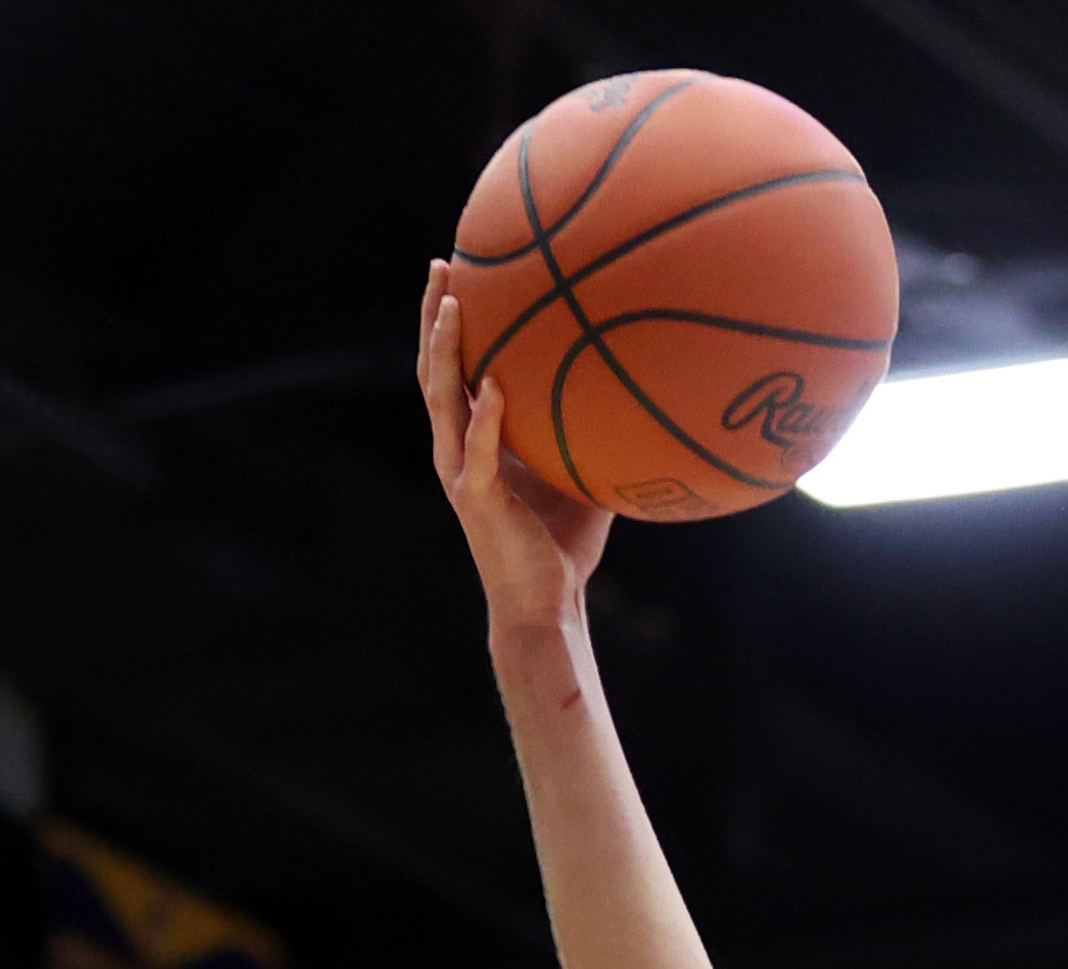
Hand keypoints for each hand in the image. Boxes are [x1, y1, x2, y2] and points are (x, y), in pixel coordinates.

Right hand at [419, 265, 612, 629]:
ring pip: (441, 399)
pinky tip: (494, 386)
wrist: (546, 605)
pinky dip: (485, 419)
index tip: (460, 271)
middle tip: (442, 265)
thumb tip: (634, 391)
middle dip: (435, 315)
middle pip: (433, 369)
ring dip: (445, 351)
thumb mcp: (580, 474)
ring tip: (455, 306)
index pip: (454, 369)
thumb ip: (590, 431)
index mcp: (475, 440)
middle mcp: (458, 450)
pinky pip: (480, 452)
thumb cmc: (563, 545)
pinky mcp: (478, 500)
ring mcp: (462, 473)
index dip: (451, 322)